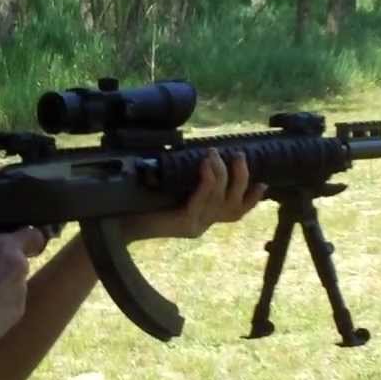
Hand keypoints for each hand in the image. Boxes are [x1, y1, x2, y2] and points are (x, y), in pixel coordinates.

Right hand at [0, 228, 46, 345]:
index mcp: (7, 246)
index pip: (34, 235)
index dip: (25, 238)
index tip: (9, 242)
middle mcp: (21, 268)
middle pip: (18, 261)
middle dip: (3, 264)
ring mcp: (23, 293)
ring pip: (13, 283)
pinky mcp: (18, 315)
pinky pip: (10, 303)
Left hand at [122, 149, 266, 241]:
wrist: (116, 222)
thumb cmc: (139, 203)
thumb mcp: (169, 191)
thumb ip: (187, 183)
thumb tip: (203, 156)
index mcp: (201, 220)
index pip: (234, 214)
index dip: (252, 200)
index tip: (264, 184)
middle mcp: (201, 226)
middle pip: (233, 205)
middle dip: (241, 178)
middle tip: (239, 156)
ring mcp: (194, 226)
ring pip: (219, 198)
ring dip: (221, 172)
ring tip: (214, 153)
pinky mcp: (184, 222)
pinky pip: (202, 198)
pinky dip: (207, 179)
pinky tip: (205, 164)